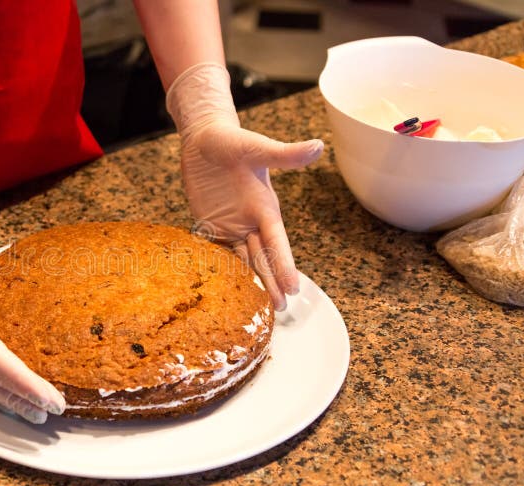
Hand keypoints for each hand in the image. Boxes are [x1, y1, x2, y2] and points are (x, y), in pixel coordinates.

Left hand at [167, 63, 322, 310]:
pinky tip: (225, 290)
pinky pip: (217, 252)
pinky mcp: (211, 225)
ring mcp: (231, 225)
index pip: (277, 242)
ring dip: (251, 282)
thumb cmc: (232, 140)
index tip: (294, 287)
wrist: (205, 138)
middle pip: (263, 258)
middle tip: (280, 310)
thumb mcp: (256, 147)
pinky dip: (221, 270)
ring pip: (242, 260)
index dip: (285, 265)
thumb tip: (318, 146)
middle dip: (271, 282)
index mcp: (265, 207)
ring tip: (259, 307)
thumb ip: (284, 154)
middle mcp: (251, 221)